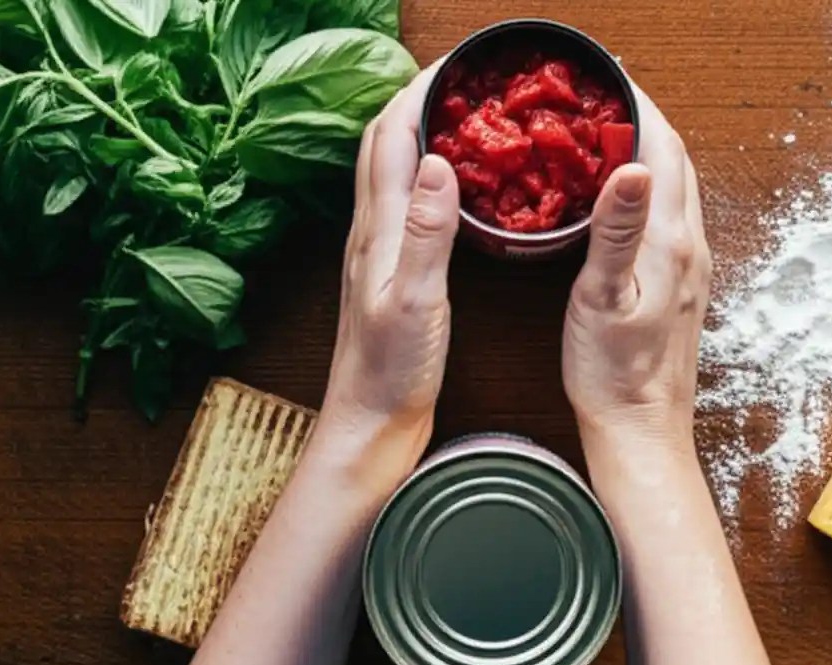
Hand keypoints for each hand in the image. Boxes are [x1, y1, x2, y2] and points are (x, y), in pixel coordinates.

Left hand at [317, 65, 459, 471]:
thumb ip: (426, 232)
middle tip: (461, 81)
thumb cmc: (391, 374)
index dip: (416, 94)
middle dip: (416, 101)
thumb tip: (436, 162)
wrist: (370, 428)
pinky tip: (448, 185)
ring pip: (390, 172)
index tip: (456, 68)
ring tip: (457, 116)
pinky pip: (403, 204)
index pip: (387, 139)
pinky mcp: (389, 274)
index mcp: (376, 232)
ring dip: (416, 134)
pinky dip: (423, 176)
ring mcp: (376, 253)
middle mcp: (369, 234)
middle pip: (382, 146)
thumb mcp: (416, 300)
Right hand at [562, 86, 710, 454]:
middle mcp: (689, 247)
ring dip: (646, 153)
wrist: (641, 432)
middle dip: (642, 120)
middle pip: (674, 161)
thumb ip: (616, 229)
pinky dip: (646, 189)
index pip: (662, 150)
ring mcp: (689, 267)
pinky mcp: (680, 286)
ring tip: (606, 133)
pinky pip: (667, 217)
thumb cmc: (614, 375)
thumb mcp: (602, 298)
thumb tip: (631, 165)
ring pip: (673, 188)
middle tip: (601, 97)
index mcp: (670, 242)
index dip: (637, 106)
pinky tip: (619, 197)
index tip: (605, 79)